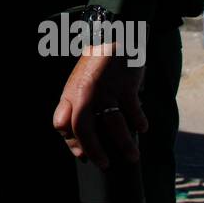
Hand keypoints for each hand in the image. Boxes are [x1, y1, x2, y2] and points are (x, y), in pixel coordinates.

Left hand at [52, 43, 146, 168]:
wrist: (113, 37)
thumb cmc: (95, 66)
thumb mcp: (77, 83)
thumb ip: (72, 106)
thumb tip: (69, 134)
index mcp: (71, 93)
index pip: (62, 123)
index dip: (71, 142)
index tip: (82, 156)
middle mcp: (85, 93)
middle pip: (84, 128)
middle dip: (94, 150)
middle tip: (104, 165)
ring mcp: (106, 90)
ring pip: (114, 124)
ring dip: (124, 145)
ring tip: (132, 157)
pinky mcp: (125, 86)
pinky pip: (133, 111)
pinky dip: (139, 123)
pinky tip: (142, 128)